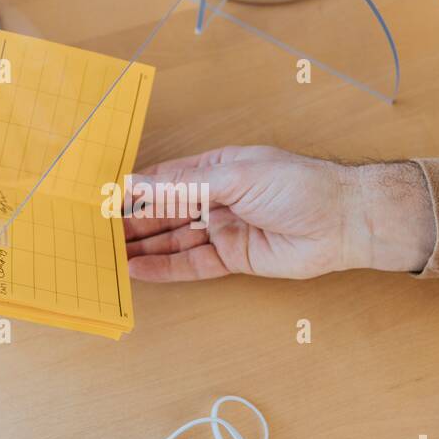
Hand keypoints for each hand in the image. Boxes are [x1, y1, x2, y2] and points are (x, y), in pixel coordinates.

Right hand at [124, 146, 435, 281]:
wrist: (343, 222)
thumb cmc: (299, 186)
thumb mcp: (237, 175)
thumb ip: (186, 185)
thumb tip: (140, 185)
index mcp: (216, 168)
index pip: (164, 179)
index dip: (134, 189)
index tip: (101, 199)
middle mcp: (215, 198)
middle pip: (164, 211)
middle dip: (132, 222)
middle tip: (96, 233)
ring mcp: (222, 229)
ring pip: (173, 240)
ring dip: (143, 247)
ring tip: (108, 256)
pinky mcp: (233, 258)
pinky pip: (191, 265)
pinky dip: (165, 268)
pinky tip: (139, 270)